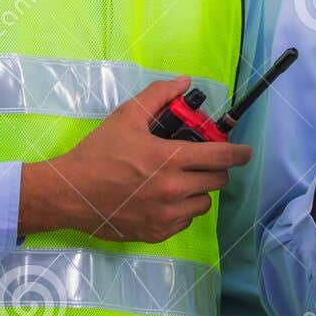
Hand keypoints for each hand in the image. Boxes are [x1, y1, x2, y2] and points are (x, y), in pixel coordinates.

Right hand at [19, 76, 251, 243]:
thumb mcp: (127, 116)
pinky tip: (166, 198)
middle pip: (217, 181)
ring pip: (203, 202)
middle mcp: (173, 191)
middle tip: (202, 161)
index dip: (238, 153)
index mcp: (170, 160)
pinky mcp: (157, 233)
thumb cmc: (98, 154)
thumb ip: (158, 96)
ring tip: (181, 179)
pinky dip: (183, 210)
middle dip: (215, 168)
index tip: (245, 152)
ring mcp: (166, 216)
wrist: (70, 193)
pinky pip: (186, 221)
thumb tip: (184, 82)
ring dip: (199, 189)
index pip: (221, 157)